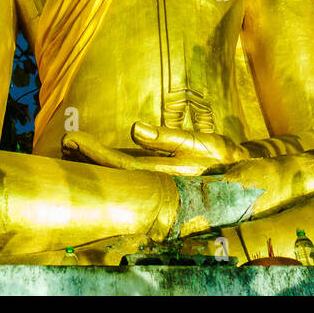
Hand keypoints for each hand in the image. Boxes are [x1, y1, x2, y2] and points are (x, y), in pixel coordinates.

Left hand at [62, 123, 250, 175]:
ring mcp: (157, 182)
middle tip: (63, 143)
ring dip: (95, 161)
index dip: (93, 154)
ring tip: (71, 148)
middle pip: (111, 173)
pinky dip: (111, 162)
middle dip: (86, 159)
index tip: (72, 140)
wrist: (250, 180)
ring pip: (118, 173)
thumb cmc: (227, 160)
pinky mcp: (161, 178)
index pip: (118, 166)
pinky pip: (129, 171)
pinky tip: (97, 155)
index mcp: (163, 176)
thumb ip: (168, 138)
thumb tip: (134, 129)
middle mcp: (155, 183)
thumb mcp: (204, 145)